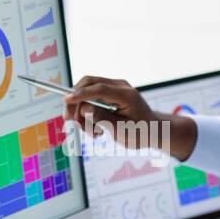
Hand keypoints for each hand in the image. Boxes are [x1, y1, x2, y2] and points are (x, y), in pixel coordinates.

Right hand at [63, 75, 197, 159]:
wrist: (153, 131)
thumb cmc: (141, 132)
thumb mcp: (122, 130)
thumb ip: (102, 118)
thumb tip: (84, 107)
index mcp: (126, 95)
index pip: (99, 89)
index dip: (80, 94)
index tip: (66, 101)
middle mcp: (120, 87)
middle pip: (89, 84)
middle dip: (76, 103)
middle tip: (70, 122)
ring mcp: (115, 89)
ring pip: (87, 93)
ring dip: (83, 114)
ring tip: (94, 133)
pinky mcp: (111, 94)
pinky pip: (92, 98)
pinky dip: (89, 114)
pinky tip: (97, 130)